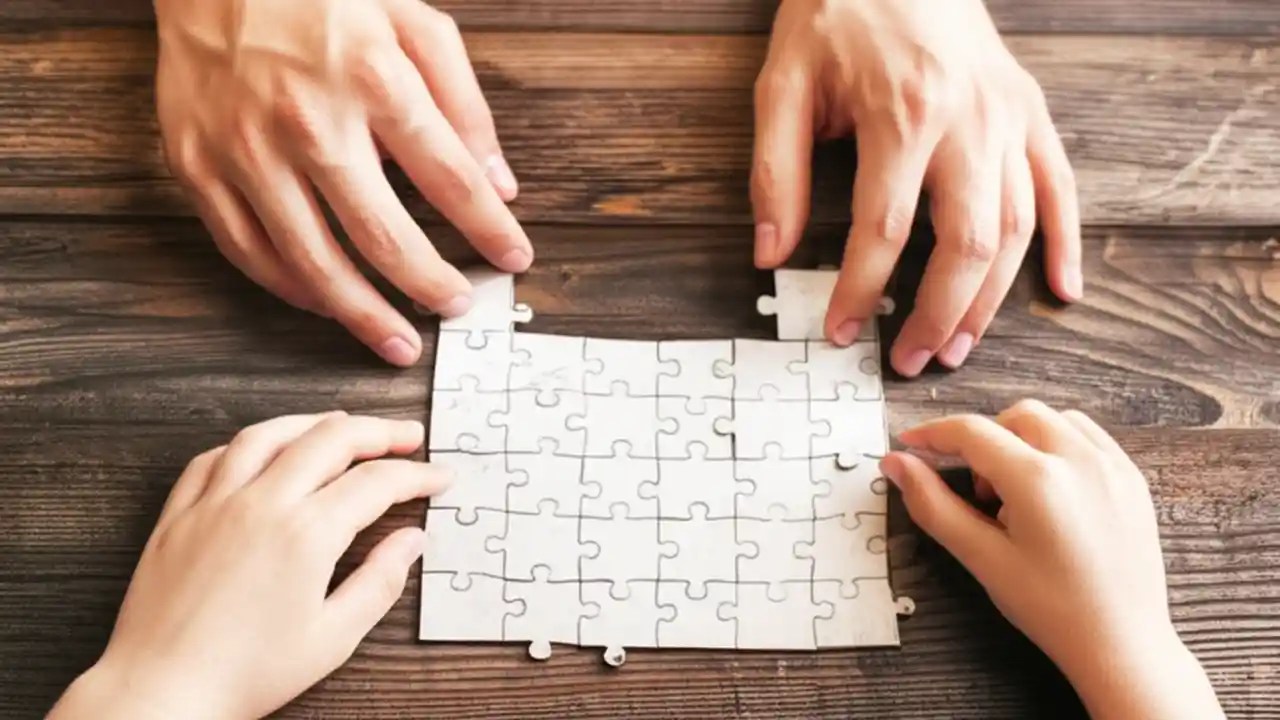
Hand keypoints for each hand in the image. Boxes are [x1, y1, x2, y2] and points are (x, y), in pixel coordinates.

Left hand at [49, 413, 449, 719]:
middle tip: (407, 438)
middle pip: (331, 438)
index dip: (417, 475)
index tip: (438, 478)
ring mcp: (215, 504)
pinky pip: (213, 458)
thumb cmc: (246, 674)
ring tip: (342, 424)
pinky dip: (248, 443)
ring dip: (315, 422)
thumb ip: (379, 582)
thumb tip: (411, 542)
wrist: (162, 693)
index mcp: (306, 534)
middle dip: (379, 432)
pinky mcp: (179, 515)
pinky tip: (265, 449)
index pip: (377, 482)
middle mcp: (261, 504)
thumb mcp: (332, 638)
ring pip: (270, 433)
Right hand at [155, 0, 531, 365]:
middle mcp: (310, 122)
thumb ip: (464, 103)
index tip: (513, 257)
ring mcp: (247, 150)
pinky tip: (327, 303)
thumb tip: (499, 183)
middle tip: (455, 309)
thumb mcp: (412, 20)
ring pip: (313, 262)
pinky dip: (292, 289)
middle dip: (430, 286)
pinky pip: (249, 251)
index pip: (451, 180)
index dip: (489, 230)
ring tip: (398, 340)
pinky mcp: (198, 166)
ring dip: (363, 314)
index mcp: (374, 80)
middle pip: (384, 237)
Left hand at [752, 0, 1081, 375]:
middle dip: (938, 313)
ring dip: (993, 297)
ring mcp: (1008, 117)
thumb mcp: (783, 82)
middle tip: (913, 361)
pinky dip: (1067, 241)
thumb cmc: (837, 13)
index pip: (884, 229)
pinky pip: (1060, 185)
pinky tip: (1062, 290)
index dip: (861, 291)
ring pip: (1016, 225)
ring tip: (961, 345)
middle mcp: (967, 120)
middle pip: (965, 242)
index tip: (841, 331)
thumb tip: (771, 254)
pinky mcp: (1031, 110)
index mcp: (901, 114)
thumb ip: (774, 172)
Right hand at [881, 401, 1222, 719]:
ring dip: (1023, 438)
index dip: (933, 433)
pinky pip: (1088, 437)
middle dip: (984, 440)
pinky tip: (1051, 490)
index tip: (910, 444)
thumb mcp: (982, 558)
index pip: (972, 432)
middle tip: (978, 492)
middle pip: (1015, 416)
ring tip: (1016, 492)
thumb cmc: (1051, 608)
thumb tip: (897, 464)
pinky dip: (1059, 446)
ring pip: (1055, 419)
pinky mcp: (1133, 478)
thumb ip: (934, 505)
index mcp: (1037, 480)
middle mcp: (1079, 460)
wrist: (1122, 644)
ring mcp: (1113, 465)